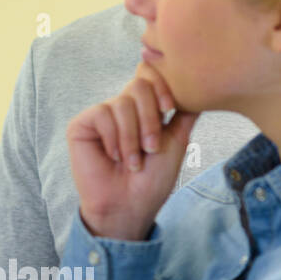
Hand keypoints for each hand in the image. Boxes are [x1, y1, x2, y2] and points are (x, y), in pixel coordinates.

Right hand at [66, 61, 198, 240]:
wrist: (130, 204)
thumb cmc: (152, 178)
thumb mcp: (177, 140)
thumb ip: (185, 112)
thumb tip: (199, 87)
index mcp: (142, 108)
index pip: (149, 75)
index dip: (161, 84)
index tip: (169, 108)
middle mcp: (121, 107)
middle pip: (139, 84)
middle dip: (150, 119)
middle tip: (151, 148)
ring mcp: (100, 115)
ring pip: (122, 102)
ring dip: (133, 137)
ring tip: (132, 161)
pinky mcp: (81, 125)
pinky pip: (102, 115)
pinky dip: (114, 139)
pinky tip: (112, 157)